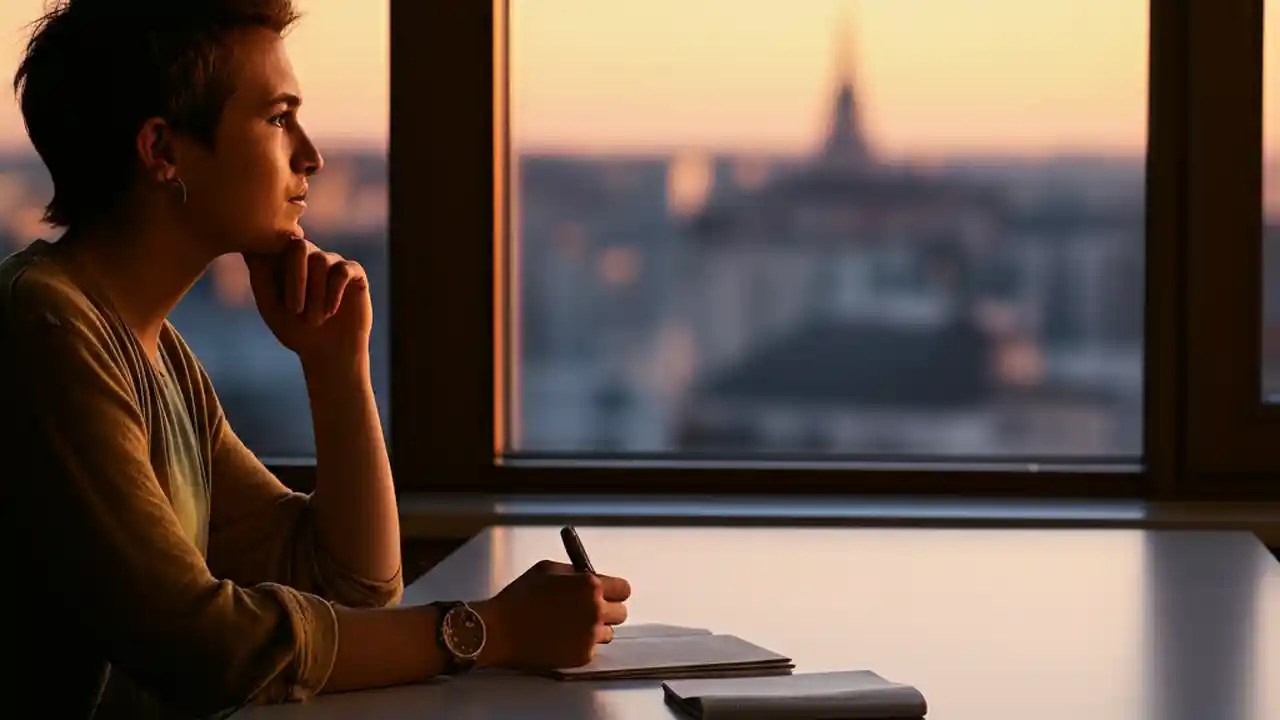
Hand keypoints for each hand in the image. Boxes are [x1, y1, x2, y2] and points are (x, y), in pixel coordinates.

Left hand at [243, 235, 371, 368]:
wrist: (329, 353)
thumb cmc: (295, 330)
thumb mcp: (270, 306)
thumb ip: (261, 277)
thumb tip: (250, 247)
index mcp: (285, 260)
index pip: (275, 243)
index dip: (273, 260)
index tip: (274, 290)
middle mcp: (309, 255)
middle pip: (298, 245)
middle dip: (295, 279)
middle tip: (295, 310)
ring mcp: (332, 262)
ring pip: (320, 260)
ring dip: (315, 294)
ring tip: (315, 319)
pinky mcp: (354, 272)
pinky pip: (342, 271)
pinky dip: (334, 293)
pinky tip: (331, 312)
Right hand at [474, 560, 631, 669]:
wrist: (500, 630)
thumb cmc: (521, 596)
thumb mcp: (548, 569)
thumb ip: (574, 572)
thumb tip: (589, 575)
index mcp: (590, 585)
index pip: (624, 589)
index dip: (613, 590)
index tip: (605, 593)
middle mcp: (596, 610)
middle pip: (621, 613)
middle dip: (607, 610)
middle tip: (587, 610)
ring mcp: (590, 636)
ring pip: (608, 633)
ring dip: (595, 629)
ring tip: (569, 626)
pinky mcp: (582, 656)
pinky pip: (591, 648)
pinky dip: (580, 644)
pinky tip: (560, 638)